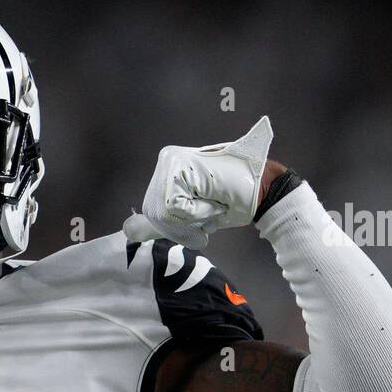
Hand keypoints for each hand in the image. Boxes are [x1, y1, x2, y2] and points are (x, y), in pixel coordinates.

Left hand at [122, 115, 273, 249]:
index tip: (202, 212)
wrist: (263, 189)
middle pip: (155, 213)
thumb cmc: (232, 201)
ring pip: (164, 212)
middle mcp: (166, 160)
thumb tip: (127, 231)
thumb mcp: (190, 216)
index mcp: (166, 170)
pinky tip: (214, 199)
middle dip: (183, 224)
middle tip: (210, 207)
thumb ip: (160, 223)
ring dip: (193, 218)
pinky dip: (198, 212)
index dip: (177, 225)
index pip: (154, 212)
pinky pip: (175, 208)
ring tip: (213, 202)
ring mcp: (172, 160)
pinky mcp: (180, 167)